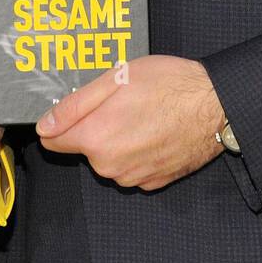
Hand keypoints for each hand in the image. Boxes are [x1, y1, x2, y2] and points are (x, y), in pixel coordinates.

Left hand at [36, 56, 224, 189]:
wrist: (215, 106)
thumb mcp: (115, 80)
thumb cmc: (168, 86)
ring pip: (109, 158)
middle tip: (122, 101)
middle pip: (85, 148)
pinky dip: (138, 151)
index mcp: (95, 139)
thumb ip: (75, 106)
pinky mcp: (154, 182)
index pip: (53, 142)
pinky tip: (155, 129)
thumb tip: (45, 125)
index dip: (61, 123)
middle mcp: (110, 166)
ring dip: (118, 139)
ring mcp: (134, 178)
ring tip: (143, 113)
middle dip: (95, 127)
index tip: (77, 109)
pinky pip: (132, 167)